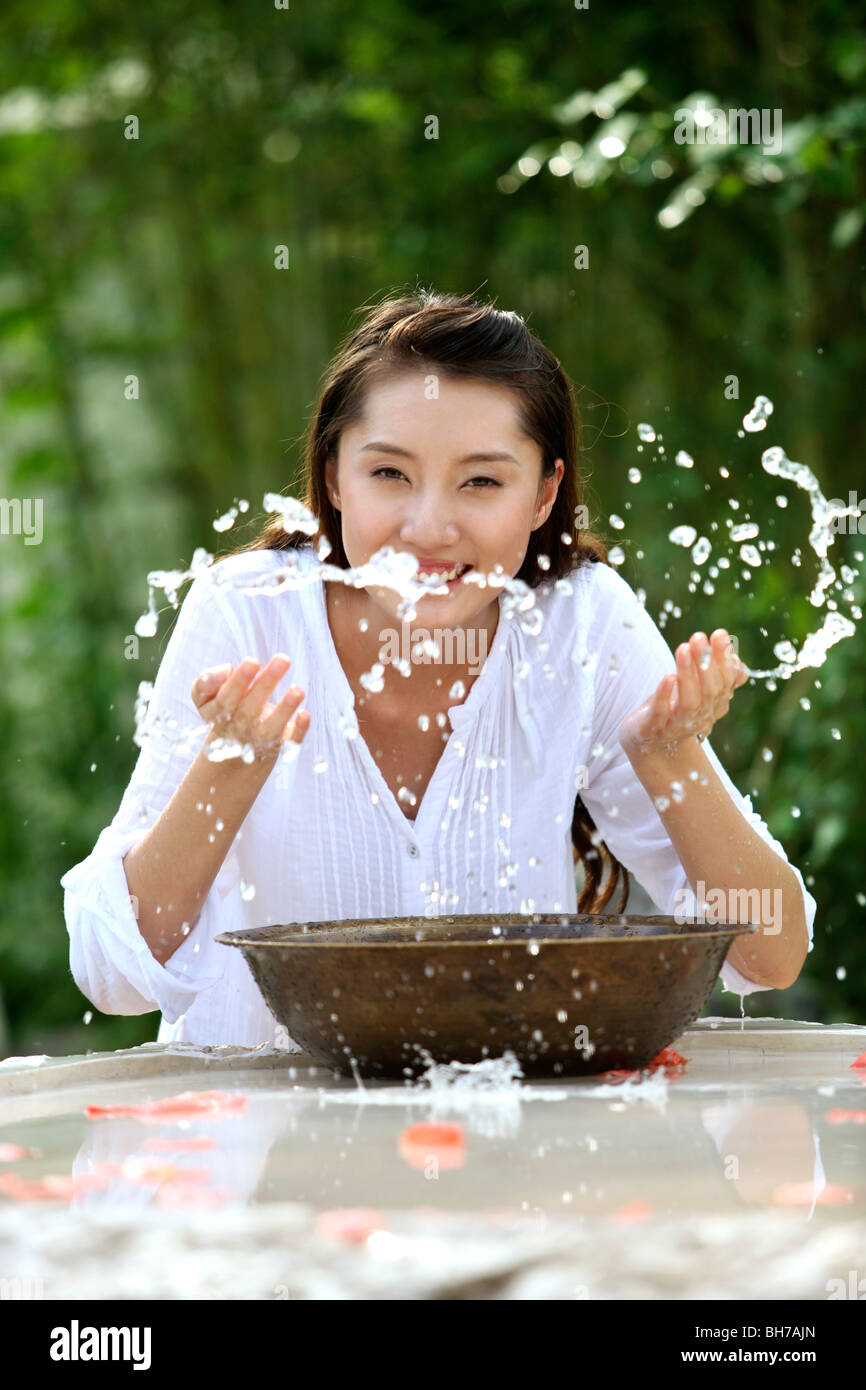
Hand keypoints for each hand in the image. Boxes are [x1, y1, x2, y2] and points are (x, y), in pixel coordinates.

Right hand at [191, 654, 309, 763]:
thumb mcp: (205, 697)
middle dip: (266, 683)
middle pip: (250, 709)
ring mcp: (258, 740)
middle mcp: (237, 729)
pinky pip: (289, 742)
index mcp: (216, 714)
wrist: (232, 752)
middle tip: (282, 659)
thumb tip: (226, 669)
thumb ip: (206, 682)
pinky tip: (305, 715)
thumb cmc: (222, 709)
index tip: (253, 661)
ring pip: (270, 729)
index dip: (238, 681)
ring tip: (298, 690)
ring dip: (285, 710)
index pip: (225, 699)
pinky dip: (298, 731)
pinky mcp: (278, 746)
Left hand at [619, 629, 748, 755]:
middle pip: (711, 691)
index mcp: (714, 705)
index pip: (726, 682)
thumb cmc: (672, 706)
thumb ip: (712, 668)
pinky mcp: (653, 730)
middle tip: (698, 637)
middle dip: (706, 662)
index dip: (725, 659)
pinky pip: (661, 713)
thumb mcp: (694, 686)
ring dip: (688, 675)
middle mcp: (700, 717)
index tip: (719, 634)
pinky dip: (665, 694)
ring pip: (690, 703)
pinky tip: (667, 676)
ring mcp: (677, 726)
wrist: (645, 739)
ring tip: (683, 649)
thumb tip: (727, 642)